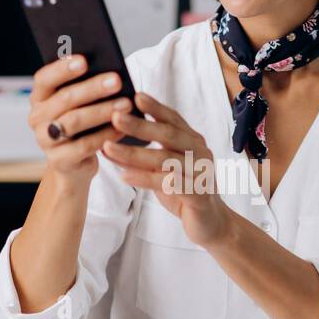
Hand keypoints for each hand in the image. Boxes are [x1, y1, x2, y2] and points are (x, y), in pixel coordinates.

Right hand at [27, 55, 131, 187]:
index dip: (62, 69)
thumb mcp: (78, 106)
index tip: (84, 60)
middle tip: (117, 80)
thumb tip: (108, 70)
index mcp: (39, 98)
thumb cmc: (80, 125)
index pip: (44, 79)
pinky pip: (85, 145)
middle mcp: (37, 118)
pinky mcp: (59, 160)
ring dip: (102, 111)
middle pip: (64, 99)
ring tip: (126, 104)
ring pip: (74, 121)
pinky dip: (105, 135)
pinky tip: (122, 127)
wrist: (74, 164)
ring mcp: (46, 140)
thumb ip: (84, 88)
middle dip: (92, 88)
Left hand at [100, 92, 234, 247]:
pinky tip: (124, 176)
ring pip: (165, 159)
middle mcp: (200, 152)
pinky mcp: (198, 194)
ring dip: (134, 152)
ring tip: (108, 148)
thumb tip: (109, 139)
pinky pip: (169, 183)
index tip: (133, 96)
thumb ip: (144, 154)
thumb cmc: (184, 192)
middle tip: (114, 117)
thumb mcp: (163, 170)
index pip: (173, 119)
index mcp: (193, 141)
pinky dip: (145, 178)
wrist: (211, 223)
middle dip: (139, 125)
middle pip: (168, 134)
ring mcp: (201, 173)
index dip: (154, 107)